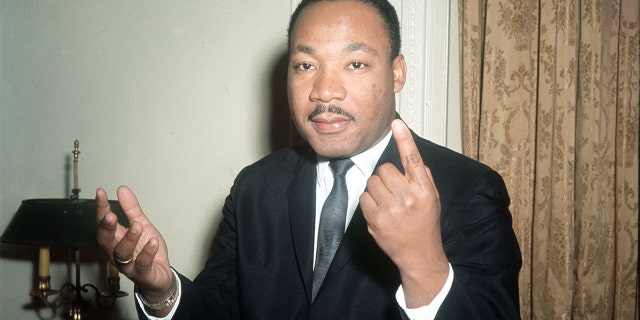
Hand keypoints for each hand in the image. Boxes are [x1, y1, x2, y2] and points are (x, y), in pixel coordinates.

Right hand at [96, 186, 173, 312]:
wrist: (159, 276)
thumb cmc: (147, 251)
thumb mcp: (142, 225)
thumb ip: (132, 209)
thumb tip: (122, 189)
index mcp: (116, 239)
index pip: (104, 222)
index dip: (101, 208)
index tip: (100, 193)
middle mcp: (117, 252)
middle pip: (106, 241)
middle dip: (107, 228)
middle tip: (110, 215)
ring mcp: (128, 265)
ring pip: (122, 254)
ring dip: (129, 239)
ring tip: (138, 226)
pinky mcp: (142, 274)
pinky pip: (142, 264)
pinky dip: (147, 253)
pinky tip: (153, 242)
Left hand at [360, 119, 448, 306]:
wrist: (420, 255)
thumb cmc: (426, 224)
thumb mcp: (433, 198)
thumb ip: (422, 177)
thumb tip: (409, 155)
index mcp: (424, 190)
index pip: (413, 159)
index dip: (404, 139)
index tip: (396, 124)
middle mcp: (408, 197)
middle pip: (384, 169)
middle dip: (386, 177)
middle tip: (393, 191)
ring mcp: (390, 208)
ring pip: (372, 182)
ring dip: (376, 189)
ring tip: (388, 202)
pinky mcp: (376, 219)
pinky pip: (364, 197)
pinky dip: (369, 202)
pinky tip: (380, 212)